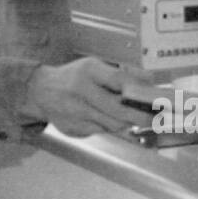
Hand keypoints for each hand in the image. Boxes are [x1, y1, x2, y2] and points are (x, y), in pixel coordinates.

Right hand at [21, 58, 155, 136]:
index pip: (119, 81)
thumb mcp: (95, 67)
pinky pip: (100, 131)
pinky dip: (108, 127)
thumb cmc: (74, 77)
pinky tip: (106, 120)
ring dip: (125, 123)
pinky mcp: (73, 128)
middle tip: (154, 119)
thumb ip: (122, 74)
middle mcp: (81, 91)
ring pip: (111, 124)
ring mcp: (76, 112)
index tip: (156, 99)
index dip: (140, 92)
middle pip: (117, 109)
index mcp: (89, 71)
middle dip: (140, 117)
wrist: (41, 92)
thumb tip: (149, 81)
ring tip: (132, 118)